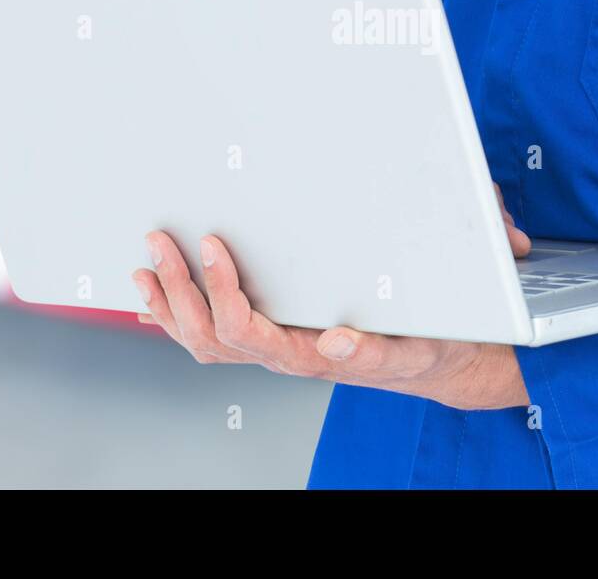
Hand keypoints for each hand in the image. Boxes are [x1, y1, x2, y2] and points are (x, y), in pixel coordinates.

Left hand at [131, 183, 531, 410]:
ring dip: (171, 303)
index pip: (257, 331)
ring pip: (208, 341)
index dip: (225, 292)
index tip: (214, 244)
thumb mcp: (431, 329)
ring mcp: (284, 352)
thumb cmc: (440, 331)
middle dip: (183, 287)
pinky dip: (179, 317)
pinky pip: (214, 338)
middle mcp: (297, 356)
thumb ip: (391, 337)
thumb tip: (338, 342)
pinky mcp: (280, 341)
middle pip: (218, 334)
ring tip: (147, 261)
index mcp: (326, 350)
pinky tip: (156, 295)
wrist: (450, 359)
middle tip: (166, 238)